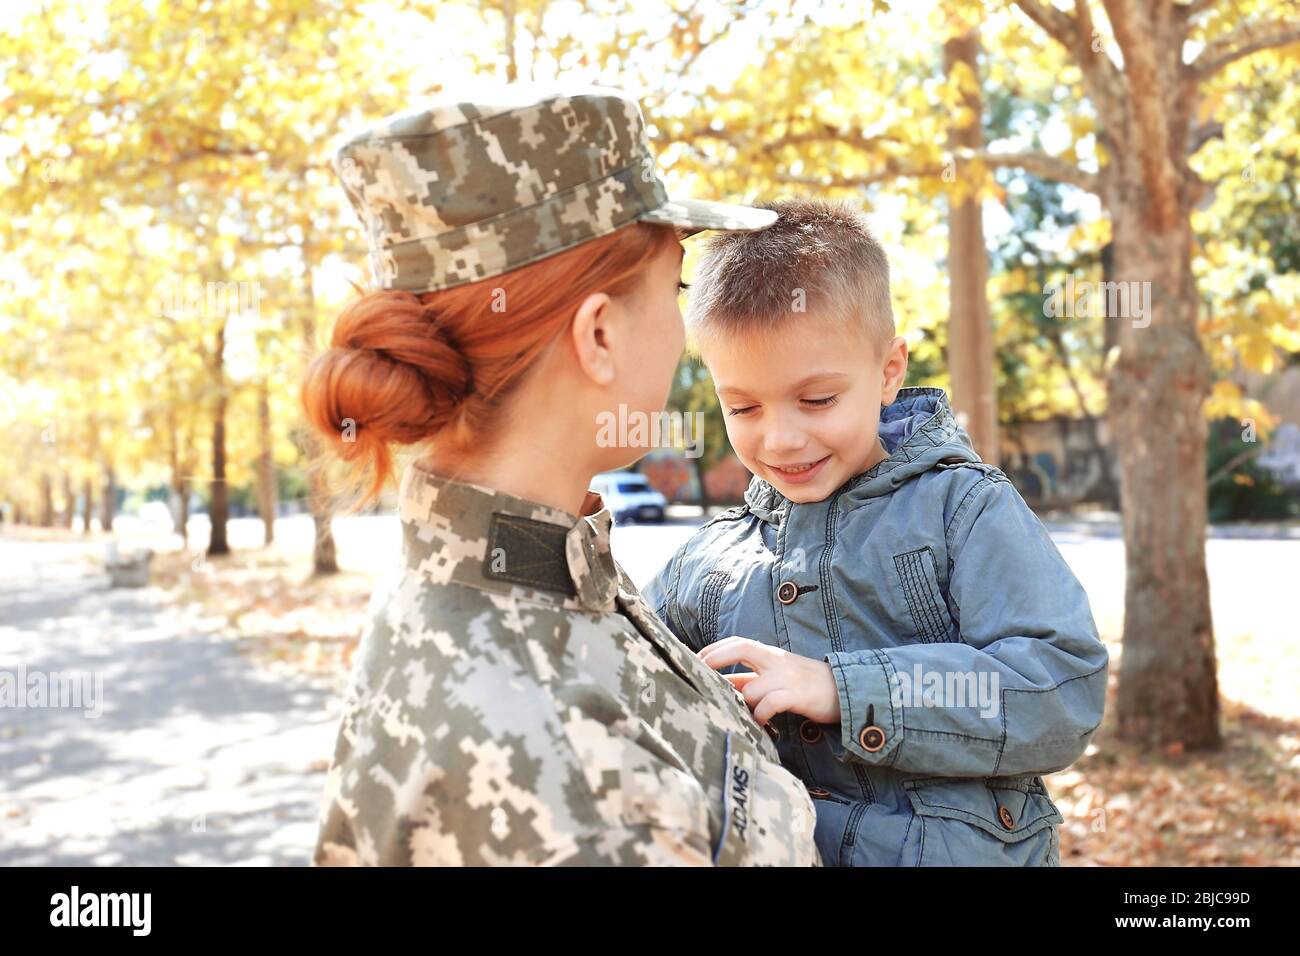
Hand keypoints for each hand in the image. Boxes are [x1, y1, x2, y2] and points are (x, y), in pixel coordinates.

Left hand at [697, 636, 840, 726]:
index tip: (695, 660)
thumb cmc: (804, 684)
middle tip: (700, 673)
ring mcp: (787, 677)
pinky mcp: (797, 695)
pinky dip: (759, 715)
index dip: (714, 649)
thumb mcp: (775, 676)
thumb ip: (749, 679)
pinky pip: (769, 704)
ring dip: (740, 702)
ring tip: (736, 714)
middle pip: (742, 647)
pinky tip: (758, 722)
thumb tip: (717, 684)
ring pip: (752, 686)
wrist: (844, 690)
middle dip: (716, 658)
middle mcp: (776, 661)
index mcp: (770, 654)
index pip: (737, 642)